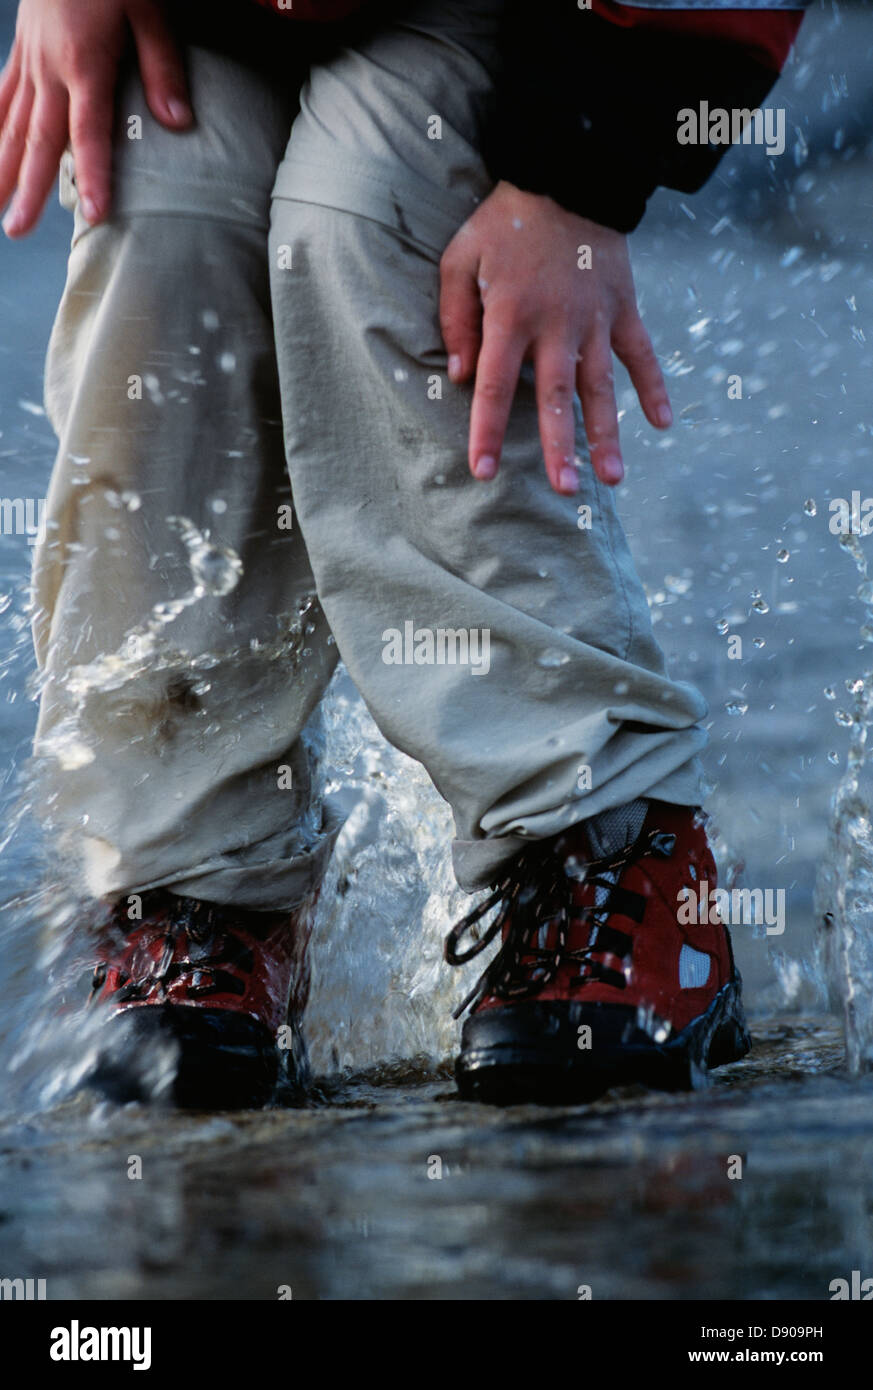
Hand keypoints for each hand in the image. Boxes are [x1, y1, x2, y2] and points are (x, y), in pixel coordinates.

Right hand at [0, 0, 191, 236]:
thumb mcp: (148, 9)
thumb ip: (162, 68)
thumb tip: (179, 123)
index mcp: (85, 62)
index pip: (90, 131)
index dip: (94, 174)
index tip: (94, 214)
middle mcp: (50, 67)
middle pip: (40, 138)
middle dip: (29, 188)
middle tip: (18, 230)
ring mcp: (30, 58)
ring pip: (13, 123)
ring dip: (3, 169)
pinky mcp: (22, 49)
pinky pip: (2, 95)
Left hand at [439, 180, 671, 493]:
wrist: (567, 176)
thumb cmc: (504, 225)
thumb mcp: (460, 259)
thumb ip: (456, 318)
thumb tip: (460, 376)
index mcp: (511, 316)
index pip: (493, 385)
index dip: (486, 431)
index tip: (483, 472)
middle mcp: (556, 325)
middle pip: (555, 397)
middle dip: (560, 447)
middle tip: (564, 491)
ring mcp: (596, 319)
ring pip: (601, 386)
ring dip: (608, 433)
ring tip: (612, 478)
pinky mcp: (624, 308)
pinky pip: (642, 354)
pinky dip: (654, 387)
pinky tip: (663, 424)